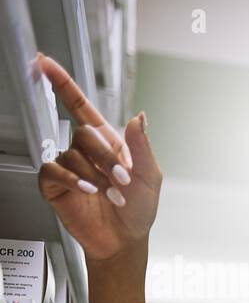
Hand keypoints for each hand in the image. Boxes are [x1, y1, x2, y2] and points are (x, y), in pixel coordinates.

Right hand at [35, 53, 159, 261]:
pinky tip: (89, 191)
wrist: (125, 240)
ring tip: (111, 195)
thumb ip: (143, 146)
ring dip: (95, 175)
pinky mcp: (55, 184)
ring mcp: (69, 166)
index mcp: (108, 142)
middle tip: (121, 181)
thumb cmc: (139, 210)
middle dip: (105, 157)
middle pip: (84, 133)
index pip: (81, 106)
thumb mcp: (150, 178)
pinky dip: (74, 180)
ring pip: (72, 153)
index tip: (45, 62)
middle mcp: (85, 151)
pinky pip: (55, 170)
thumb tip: (139, 117)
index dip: (63, 83)